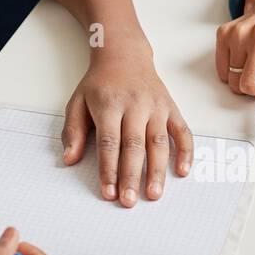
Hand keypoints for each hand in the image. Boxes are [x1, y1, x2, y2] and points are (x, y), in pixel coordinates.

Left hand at [61, 43, 193, 206]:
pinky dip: (185, 152)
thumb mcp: (77, 102)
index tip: (108, 192)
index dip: (109, 170)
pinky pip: (182, 131)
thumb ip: (73, 131)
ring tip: (154, 194)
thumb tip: (69, 159)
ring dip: (157, 170)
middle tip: (129, 200)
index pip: (110, 143)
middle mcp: (135, 106)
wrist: (124, 54)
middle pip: (134, 146)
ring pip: (159, 142)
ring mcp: (156, 107)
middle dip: (132, 176)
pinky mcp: (171, 108)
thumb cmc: (100, 83)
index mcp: (110, 105)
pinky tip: (182, 171)